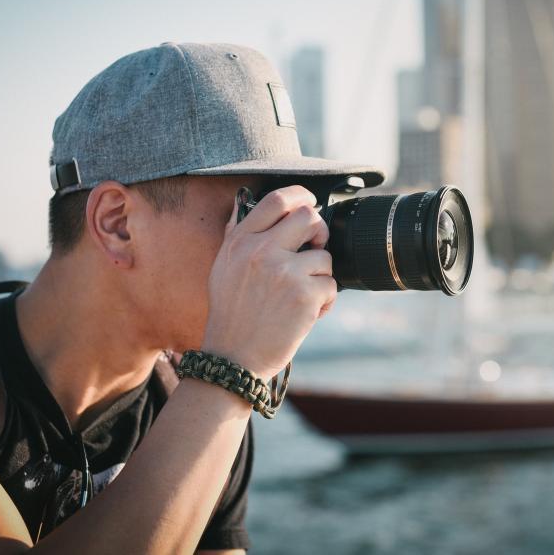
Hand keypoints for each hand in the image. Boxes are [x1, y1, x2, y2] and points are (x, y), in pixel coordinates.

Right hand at [200, 185, 335, 379]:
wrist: (233, 358)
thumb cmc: (231, 315)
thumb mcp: (222, 268)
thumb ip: (236, 235)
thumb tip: (246, 204)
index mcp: (240, 241)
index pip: (277, 200)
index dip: (300, 196)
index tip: (309, 203)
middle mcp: (261, 251)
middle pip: (309, 217)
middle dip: (319, 232)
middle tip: (315, 249)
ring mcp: (285, 272)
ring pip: (325, 256)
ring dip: (320, 276)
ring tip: (301, 296)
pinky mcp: (305, 295)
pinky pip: (332, 285)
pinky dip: (325, 301)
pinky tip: (307, 314)